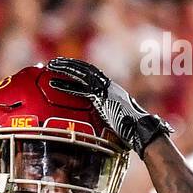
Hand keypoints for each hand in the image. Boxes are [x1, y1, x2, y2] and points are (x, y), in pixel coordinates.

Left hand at [48, 57, 171, 157]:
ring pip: (82, 75)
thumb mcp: (117, 118)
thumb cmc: (132, 130)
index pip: (92, 74)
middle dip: (69, 64)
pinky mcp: (101, 99)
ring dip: (65, 69)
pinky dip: (66, 86)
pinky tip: (54, 84)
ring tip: (51, 66)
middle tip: (54, 62)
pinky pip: (80, 90)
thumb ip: (108, 115)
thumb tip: (100, 123)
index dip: (79, 69)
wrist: (141, 130)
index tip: (67, 66)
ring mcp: (105, 91)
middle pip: (86, 70)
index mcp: (111, 89)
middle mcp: (108, 86)